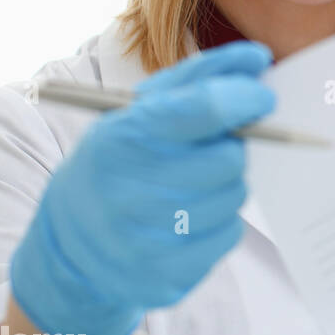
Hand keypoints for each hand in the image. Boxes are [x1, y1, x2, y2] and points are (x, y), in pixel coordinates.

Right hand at [10, 41, 274, 334]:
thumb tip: (257, 58)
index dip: (244, 98)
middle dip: (230, 148)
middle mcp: (130, 190)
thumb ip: (202, 77)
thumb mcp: (141, 110)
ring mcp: (149, 238)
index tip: (262, 97)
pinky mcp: (169, 276)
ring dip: (226, 185)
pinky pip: (230, 235)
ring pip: (235, 197)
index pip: (205, 108)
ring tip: (192, 185)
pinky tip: (189, 218)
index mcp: (123, 138)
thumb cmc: (119, 161)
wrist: (72, 244)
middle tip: (211, 150)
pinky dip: (220, 222)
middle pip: (230, 159)